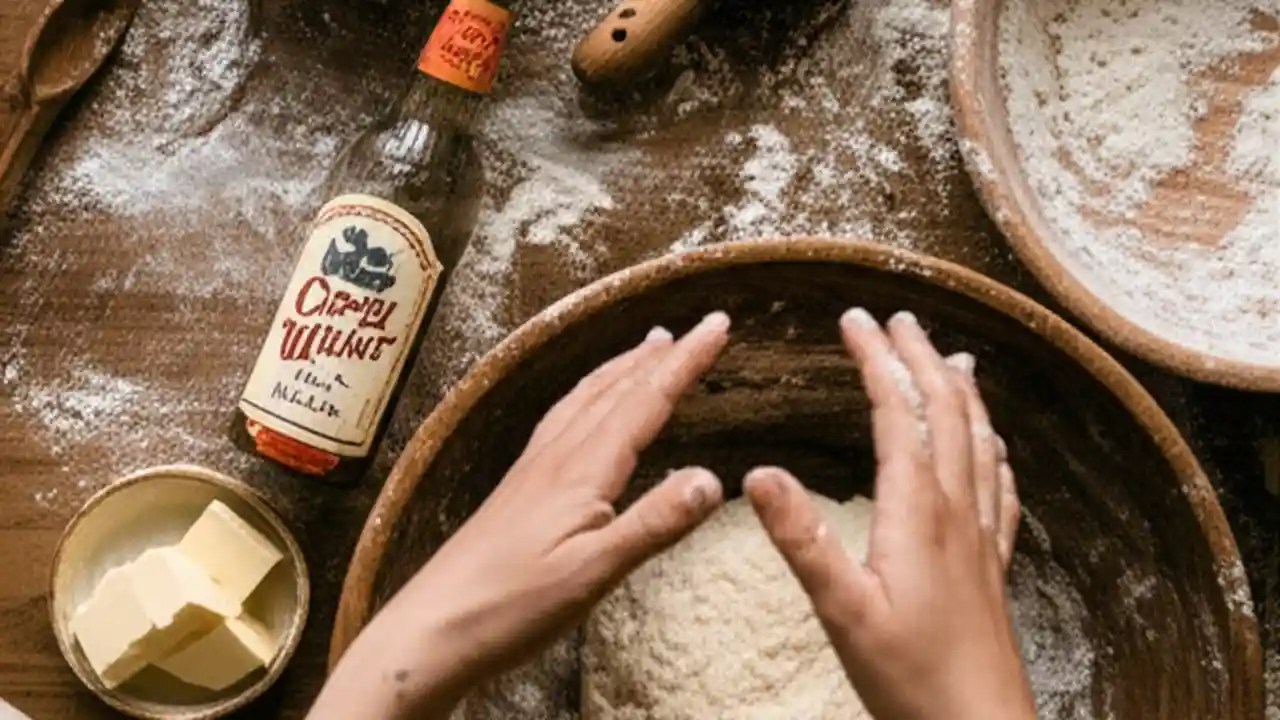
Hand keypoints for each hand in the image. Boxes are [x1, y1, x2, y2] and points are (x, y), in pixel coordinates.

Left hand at [311, 313, 731, 719]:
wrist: (432, 629)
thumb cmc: (510, 607)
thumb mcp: (594, 573)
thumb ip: (653, 524)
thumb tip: (713, 478)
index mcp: (582, 470)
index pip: (645, 402)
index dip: (686, 362)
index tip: (718, 324)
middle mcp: (557, 457)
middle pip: (617, 390)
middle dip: (662, 356)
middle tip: (697, 327)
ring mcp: (533, 470)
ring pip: (586, 400)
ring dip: (623, 369)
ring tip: (648, 348)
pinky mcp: (518, 488)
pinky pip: (563, 420)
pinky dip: (589, 396)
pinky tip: (585, 408)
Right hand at [744, 309, 1032, 719]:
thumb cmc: (910, 677)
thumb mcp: (841, 609)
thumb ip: (802, 540)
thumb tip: (759, 474)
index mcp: (916, 512)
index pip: (898, 412)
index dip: (876, 360)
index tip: (856, 319)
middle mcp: (955, 512)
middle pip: (946, 413)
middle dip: (921, 359)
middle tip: (901, 319)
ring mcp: (980, 538)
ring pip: (978, 443)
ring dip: (962, 394)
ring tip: (955, 360)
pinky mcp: (993, 566)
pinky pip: (999, 490)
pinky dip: (993, 454)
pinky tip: (995, 453)